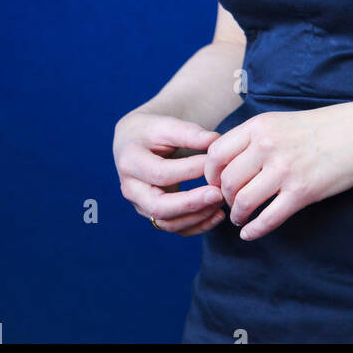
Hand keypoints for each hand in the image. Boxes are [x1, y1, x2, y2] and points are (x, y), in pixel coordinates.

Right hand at [113, 110, 225, 236]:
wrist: (134, 142)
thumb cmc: (152, 130)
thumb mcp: (166, 124)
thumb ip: (189, 132)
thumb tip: (215, 140)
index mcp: (131, 162)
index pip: (161, 174)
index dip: (189, 170)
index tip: (214, 164)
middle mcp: (130, 189)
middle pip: (158, 207)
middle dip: (191, 203)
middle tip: (218, 194)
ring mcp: (140, 205)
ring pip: (167, 222)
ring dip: (197, 217)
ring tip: (221, 202)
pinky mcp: (153, 214)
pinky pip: (174, 227)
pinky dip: (197, 226)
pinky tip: (217, 215)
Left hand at [204, 102, 352, 240]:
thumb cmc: (320, 127)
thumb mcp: (280, 121)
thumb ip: (253, 138)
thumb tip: (226, 163)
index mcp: (260, 126)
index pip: (216, 153)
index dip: (210, 173)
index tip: (215, 182)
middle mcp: (268, 146)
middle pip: (227, 181)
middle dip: (224, 197)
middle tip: (229, 202)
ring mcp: (285, 170)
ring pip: (243, 201)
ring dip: (237, 214)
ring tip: (240, 217)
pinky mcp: (302, 192)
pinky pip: (268, 219)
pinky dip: (254, 230)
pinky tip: (249, 233)